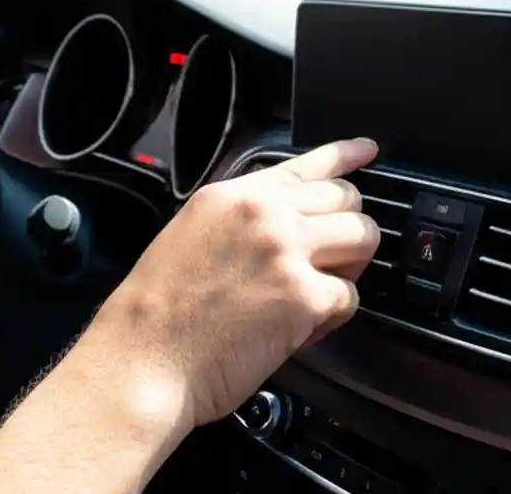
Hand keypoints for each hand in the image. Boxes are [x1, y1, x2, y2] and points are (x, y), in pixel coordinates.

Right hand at [84, 138, 380, 427]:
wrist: (143, 360)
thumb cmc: (159, 315)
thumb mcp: (193, 235)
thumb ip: (243, 220)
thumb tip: (290, 222)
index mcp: (234, 195)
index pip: (306, 163)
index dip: (345, 156)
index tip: (366, 151)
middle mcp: (264, 213)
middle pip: (347, 200)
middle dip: (346, 231)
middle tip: (326, 263)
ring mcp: (287, 250)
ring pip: (362, 238)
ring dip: (349, 268)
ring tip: (317, 293)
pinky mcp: (304, 295)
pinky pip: (350, 296)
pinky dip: (333, 317)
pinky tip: (301, 328)